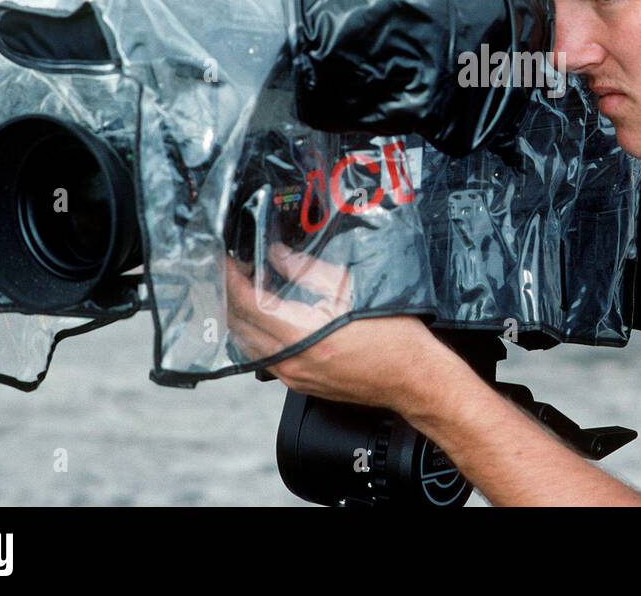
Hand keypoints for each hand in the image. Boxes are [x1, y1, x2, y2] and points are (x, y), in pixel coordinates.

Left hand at [224, 244, 448, 410]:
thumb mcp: (353, 290)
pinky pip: (266, 358)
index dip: (232, 277)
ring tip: (249, 290)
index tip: (226, 259)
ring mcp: (294, 377)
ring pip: (250, 345)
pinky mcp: (301, 385)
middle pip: (241, 326)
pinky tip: (269, 319)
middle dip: (232, 295)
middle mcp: (291, 361)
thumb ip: (309, 271)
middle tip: (235, 270)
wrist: (414, 378)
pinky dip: (259, 336)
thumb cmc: (394, 337)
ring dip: (243, 317)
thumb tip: (279, 256)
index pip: (248, 303)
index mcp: (302, 334)